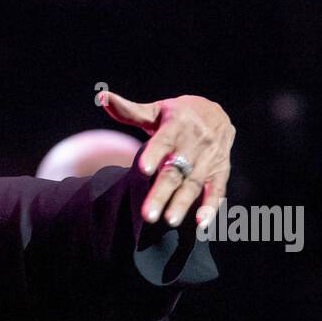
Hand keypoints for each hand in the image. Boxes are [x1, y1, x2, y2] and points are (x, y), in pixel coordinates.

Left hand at [98, 91, 234, 229]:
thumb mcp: (155, 110)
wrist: (216, 113)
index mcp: (176, 125)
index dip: (154, 154)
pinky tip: (201, 224)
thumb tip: (101, 97)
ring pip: (194, 183)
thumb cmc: (176, 116)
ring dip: (182, 203)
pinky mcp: (220, 171)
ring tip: (170, 221)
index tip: (142, 170)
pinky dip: (211, 206)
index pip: (164, 140)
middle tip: (147, 215)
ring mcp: (209, 158)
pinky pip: (217, 189)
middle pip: (176, 170)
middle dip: (162, 192)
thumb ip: (129, 111)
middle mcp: (195, 142)